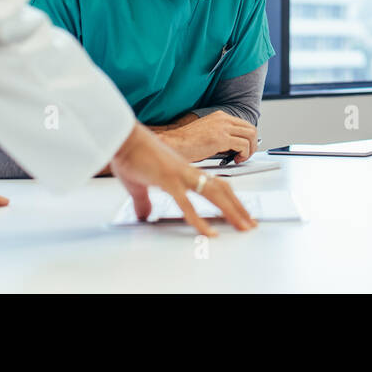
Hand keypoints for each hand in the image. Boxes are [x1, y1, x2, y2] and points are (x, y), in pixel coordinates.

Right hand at [110, 124, 256, 237]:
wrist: (121, 138)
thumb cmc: (129, 155)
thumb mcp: (138, 184)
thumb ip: (144, 200)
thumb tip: (144, 214)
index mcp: (184, 171)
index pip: (214, 185)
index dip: (229, 198)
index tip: (239, 211)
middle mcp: (188, 172)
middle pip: (222, 189)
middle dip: (238, 207)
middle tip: (250, 223)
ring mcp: (180, 175)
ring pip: (214, 194)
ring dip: (231, 211)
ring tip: (242, 226)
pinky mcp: (168, 181)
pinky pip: (188, 205)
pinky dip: (200, 220)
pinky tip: (210, 233)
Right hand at [160, 111, 258, 162]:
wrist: (175, 145)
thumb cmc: (187, 143)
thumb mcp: (208, 135)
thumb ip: (222, 136)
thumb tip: (235, 147)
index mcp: (220, 116)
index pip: (244, 125)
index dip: (248, 138)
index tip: (246, 148)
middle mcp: (223, 119)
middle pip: (251, 129)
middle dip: (253, 144)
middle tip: (246, 155)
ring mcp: (223, 127)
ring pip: (251, 136)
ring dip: (250, 150)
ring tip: (241, 158)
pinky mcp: (221, 138)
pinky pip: (243, 145)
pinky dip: (244, 154)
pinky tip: (236, 159)